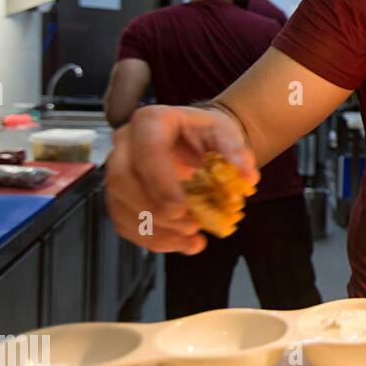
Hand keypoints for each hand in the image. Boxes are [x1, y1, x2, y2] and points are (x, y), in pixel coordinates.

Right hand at [105, 105, 257, 254]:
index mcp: (151, 122)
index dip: (160, 182)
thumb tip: (247, 177)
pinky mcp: (121, 196)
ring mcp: (118, 171)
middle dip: (155, 211)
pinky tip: (182, 243)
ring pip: (121, 206)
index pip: (146, 150)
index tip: (181, 208)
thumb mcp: (225, 133)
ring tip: (192, 239)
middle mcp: (126, 144)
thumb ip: (235, 152)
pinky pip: (125, 223)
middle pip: (122, 181)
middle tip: (191, 226)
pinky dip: (153, 239)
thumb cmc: (206, 134)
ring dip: (156, 231)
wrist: (196, 141)